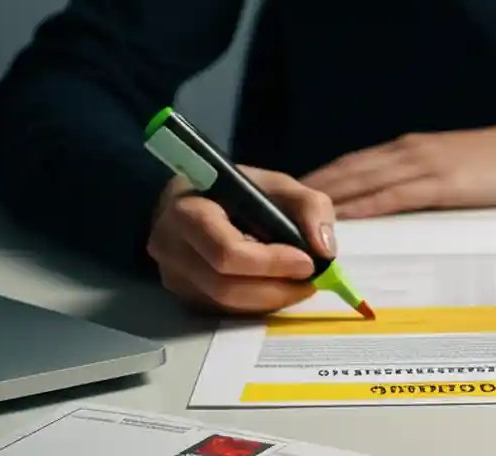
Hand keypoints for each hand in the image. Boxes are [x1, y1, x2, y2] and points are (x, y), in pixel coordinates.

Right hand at [146, 167, 335, 314]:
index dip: (270, 263)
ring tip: (300, 285)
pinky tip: (278, 289)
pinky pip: (223, 311)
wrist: (199, 200)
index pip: (226, 251)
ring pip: (225, 304)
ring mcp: (172, 276)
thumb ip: (309, 207)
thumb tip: (325, 251)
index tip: (307, 262)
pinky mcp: (183, 295)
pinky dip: (258, 304)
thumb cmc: (240, 191)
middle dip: (276, 288)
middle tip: (311, 281)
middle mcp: (170, 247)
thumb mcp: (279, 185)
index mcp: (187, 210)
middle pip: (225, 286)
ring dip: (271, 300)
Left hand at [300, 125, 495, 219]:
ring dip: (330, 199)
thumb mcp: (447, 164)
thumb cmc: (494, 162)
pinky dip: (365, 207)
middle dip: (313, 187)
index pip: (355, 162)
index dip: (322, 176)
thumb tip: (386, 198)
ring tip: (298, 215)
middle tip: (277, 205)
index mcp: (409, 147)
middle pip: (350, 169)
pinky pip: (394, 196)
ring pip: (364, 181)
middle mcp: (408, 152)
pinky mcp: (440, 184)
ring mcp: (423, 166)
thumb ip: (416, 177)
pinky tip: (345, 218)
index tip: (291, 190)